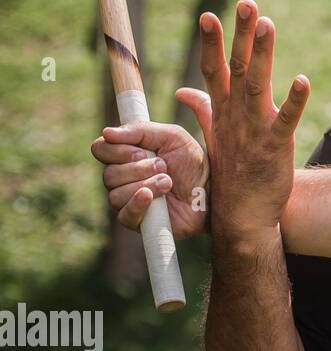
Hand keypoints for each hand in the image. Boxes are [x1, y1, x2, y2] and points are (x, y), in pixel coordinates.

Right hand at [91, 114, 209, 237]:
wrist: (211, 190)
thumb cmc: (192, 162)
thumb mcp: (172, 137)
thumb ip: (141, 130)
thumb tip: (107, 133)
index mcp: (125, 155)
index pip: (100, 149)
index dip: (117, 150)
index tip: (142, 150)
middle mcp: (121, 178)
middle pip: (108, 173)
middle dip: (139, 168)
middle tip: (164, 166)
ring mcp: (127, 200)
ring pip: (116, 193)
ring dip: (146, 184)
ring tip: (168, 182)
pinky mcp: (137, 221)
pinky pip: (125, 214)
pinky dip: (138, 203)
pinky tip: (152, 197)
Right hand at [195, 0, 310, 238]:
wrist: (243, 216)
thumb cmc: (230, 175)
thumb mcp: (213, 137)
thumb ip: (203, 109)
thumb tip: (184, 90)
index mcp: (222, 112)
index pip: (212, 70)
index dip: (211, 42)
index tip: (209, 15)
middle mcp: (235, 117)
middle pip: (236, 68)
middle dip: (240, 35)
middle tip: (247, 3)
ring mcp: (254, 131)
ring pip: (257, 86)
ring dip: (262, 55)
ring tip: (267, 24)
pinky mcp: (275, 147)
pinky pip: (286, 120)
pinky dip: (294, 101)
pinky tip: (302, 79)